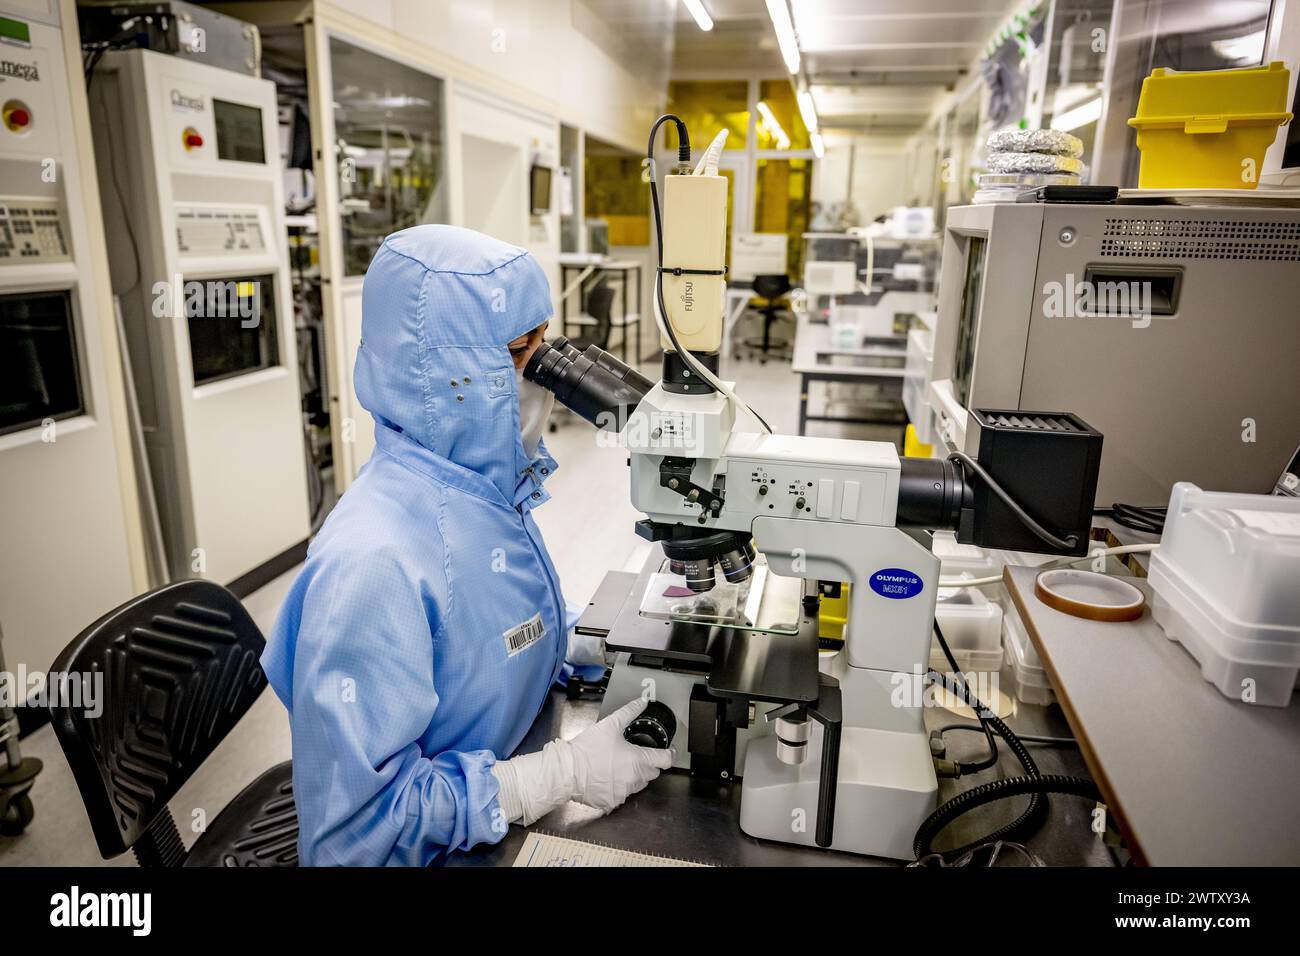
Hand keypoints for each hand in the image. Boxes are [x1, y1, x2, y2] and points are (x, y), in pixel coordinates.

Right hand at [491, 697, 671, 825]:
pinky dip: (619, 786)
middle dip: (648, 764)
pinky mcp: (612, 802)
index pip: (665, 761)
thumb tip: (642, 701)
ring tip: (618, 765)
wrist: (567, 771)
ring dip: (634, 775)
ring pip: (639, 784)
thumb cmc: (588, 748)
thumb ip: (629, 712)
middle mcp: (634, 779)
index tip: (668, 751)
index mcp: (637, 760)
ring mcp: (624, 793)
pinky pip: (623, 794)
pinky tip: (607, 777)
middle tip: (636, 754)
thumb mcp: (610, 725)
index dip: (669, 754)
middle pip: (653, 773)